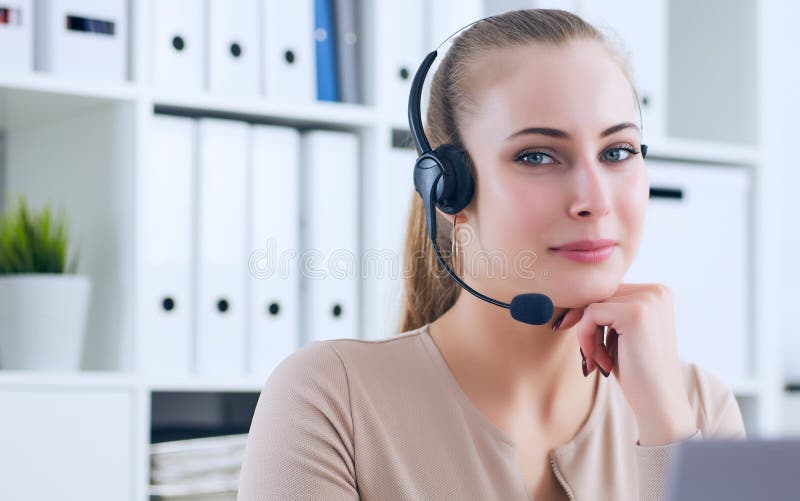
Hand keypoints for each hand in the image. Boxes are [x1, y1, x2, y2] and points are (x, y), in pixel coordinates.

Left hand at [554, 283, 696, 444]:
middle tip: (590, 358)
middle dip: (587, 326)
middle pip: (599, 295)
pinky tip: (598, 362)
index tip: (579, 339)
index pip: (609, 291)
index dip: (589, 315)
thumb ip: (607, 311)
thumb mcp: (620, 334)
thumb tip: (571, 291)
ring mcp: (648, 299)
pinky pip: (590, 314)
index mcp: (658, 293)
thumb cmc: (636, 372)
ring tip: (599, 362)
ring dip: (588, 336)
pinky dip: (585, 338)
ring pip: (592, 305)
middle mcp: (657, 291)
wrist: (658, 404)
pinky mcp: (635, 313)